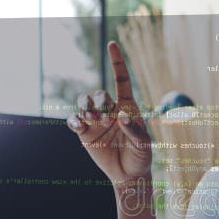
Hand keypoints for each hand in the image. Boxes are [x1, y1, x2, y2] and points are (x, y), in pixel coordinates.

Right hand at [66, 41, 151, 184]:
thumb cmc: (141, 157)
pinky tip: (80, 126)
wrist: (129, 175)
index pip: (121, 79)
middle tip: (105, 120)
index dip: (117, 62)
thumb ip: (134, 130)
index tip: (112, 43)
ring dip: (86, 108)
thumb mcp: (144, 144)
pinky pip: (73, 120)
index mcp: (128, 107)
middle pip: (99, 94)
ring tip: (92, 120)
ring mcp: (95, 121)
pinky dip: (74, 120)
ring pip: (84, 103)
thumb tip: (121, 115)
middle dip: (100, 103)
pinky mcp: (85, 133)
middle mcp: (110, 111)